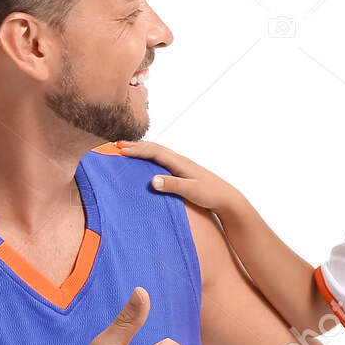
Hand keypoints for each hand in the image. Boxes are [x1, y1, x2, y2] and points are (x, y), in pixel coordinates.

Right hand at [113, 140, 243, 215]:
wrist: (227, 199)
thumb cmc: (211, 194)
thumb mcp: (191, 190)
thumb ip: (172, 185)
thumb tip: (152, 180)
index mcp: (180, 162)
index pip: (154, 152)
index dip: (137, 150)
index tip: (120, 149)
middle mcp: (179, 161)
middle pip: (154, 148)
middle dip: (136, 146)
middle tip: (118, 145)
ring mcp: (181, 166)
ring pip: (158, 153)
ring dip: (142, 150)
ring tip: (128, 150)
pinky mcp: (182, 172)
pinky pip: (162, 161)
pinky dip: (150, 158)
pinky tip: (146, 163)